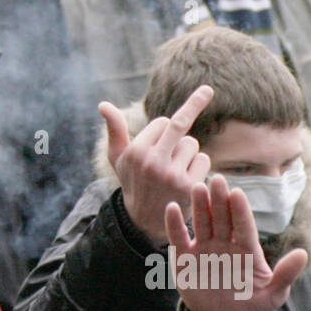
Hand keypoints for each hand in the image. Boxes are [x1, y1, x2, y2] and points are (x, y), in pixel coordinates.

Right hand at [100, 85, 212, 244]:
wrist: (147, 219)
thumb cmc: (133, 181)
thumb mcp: (118, 157)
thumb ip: (114, 130)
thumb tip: (103, 104)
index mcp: (136, 151)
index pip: (163, 122)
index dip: (165, 128)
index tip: (163, 136)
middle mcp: (153, 162)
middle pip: (180, 125)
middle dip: (195, 104)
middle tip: (207, 91)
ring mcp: (172, 174)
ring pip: (192, 145)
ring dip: (189, 152)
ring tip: (176, 168)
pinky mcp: (189, 186)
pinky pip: (204, 160)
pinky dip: (200, 165)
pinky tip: (189, 177)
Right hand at [166, 174, 307, 310]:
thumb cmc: (252, 305)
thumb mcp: (273, 294)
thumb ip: (286, 274)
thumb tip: (303, 254)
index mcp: (247, 250)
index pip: (245, 227)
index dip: (241, 211)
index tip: (238, 194)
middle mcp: (226, 244)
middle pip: (223, 218)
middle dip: (220, 200)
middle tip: (218, 180)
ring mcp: (205, 248)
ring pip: (202, 223)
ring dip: (200, 206)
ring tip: (198, 187)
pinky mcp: (185, 257)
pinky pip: (178, 238)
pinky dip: (175, 224)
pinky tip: (173, 208)